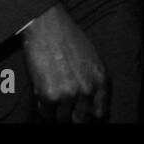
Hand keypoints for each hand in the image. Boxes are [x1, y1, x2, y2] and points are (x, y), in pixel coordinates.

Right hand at [21, 4, 108, 122]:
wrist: (47, 25)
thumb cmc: (68, 38)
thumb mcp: (92, 59)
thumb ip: (93, 82)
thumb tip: (89, 103)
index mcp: (101, 80)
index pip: (100, 113)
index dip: (89, 114)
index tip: (81, 112)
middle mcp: (88, 89)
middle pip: (81, 119)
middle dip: (73, 114)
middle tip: (64, 106)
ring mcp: (69, 94)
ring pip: (62, 118)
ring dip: (57, 110)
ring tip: (53, 96)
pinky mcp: (50, 95)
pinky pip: (46, 114)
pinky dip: (44, 107)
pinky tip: (43, 92)